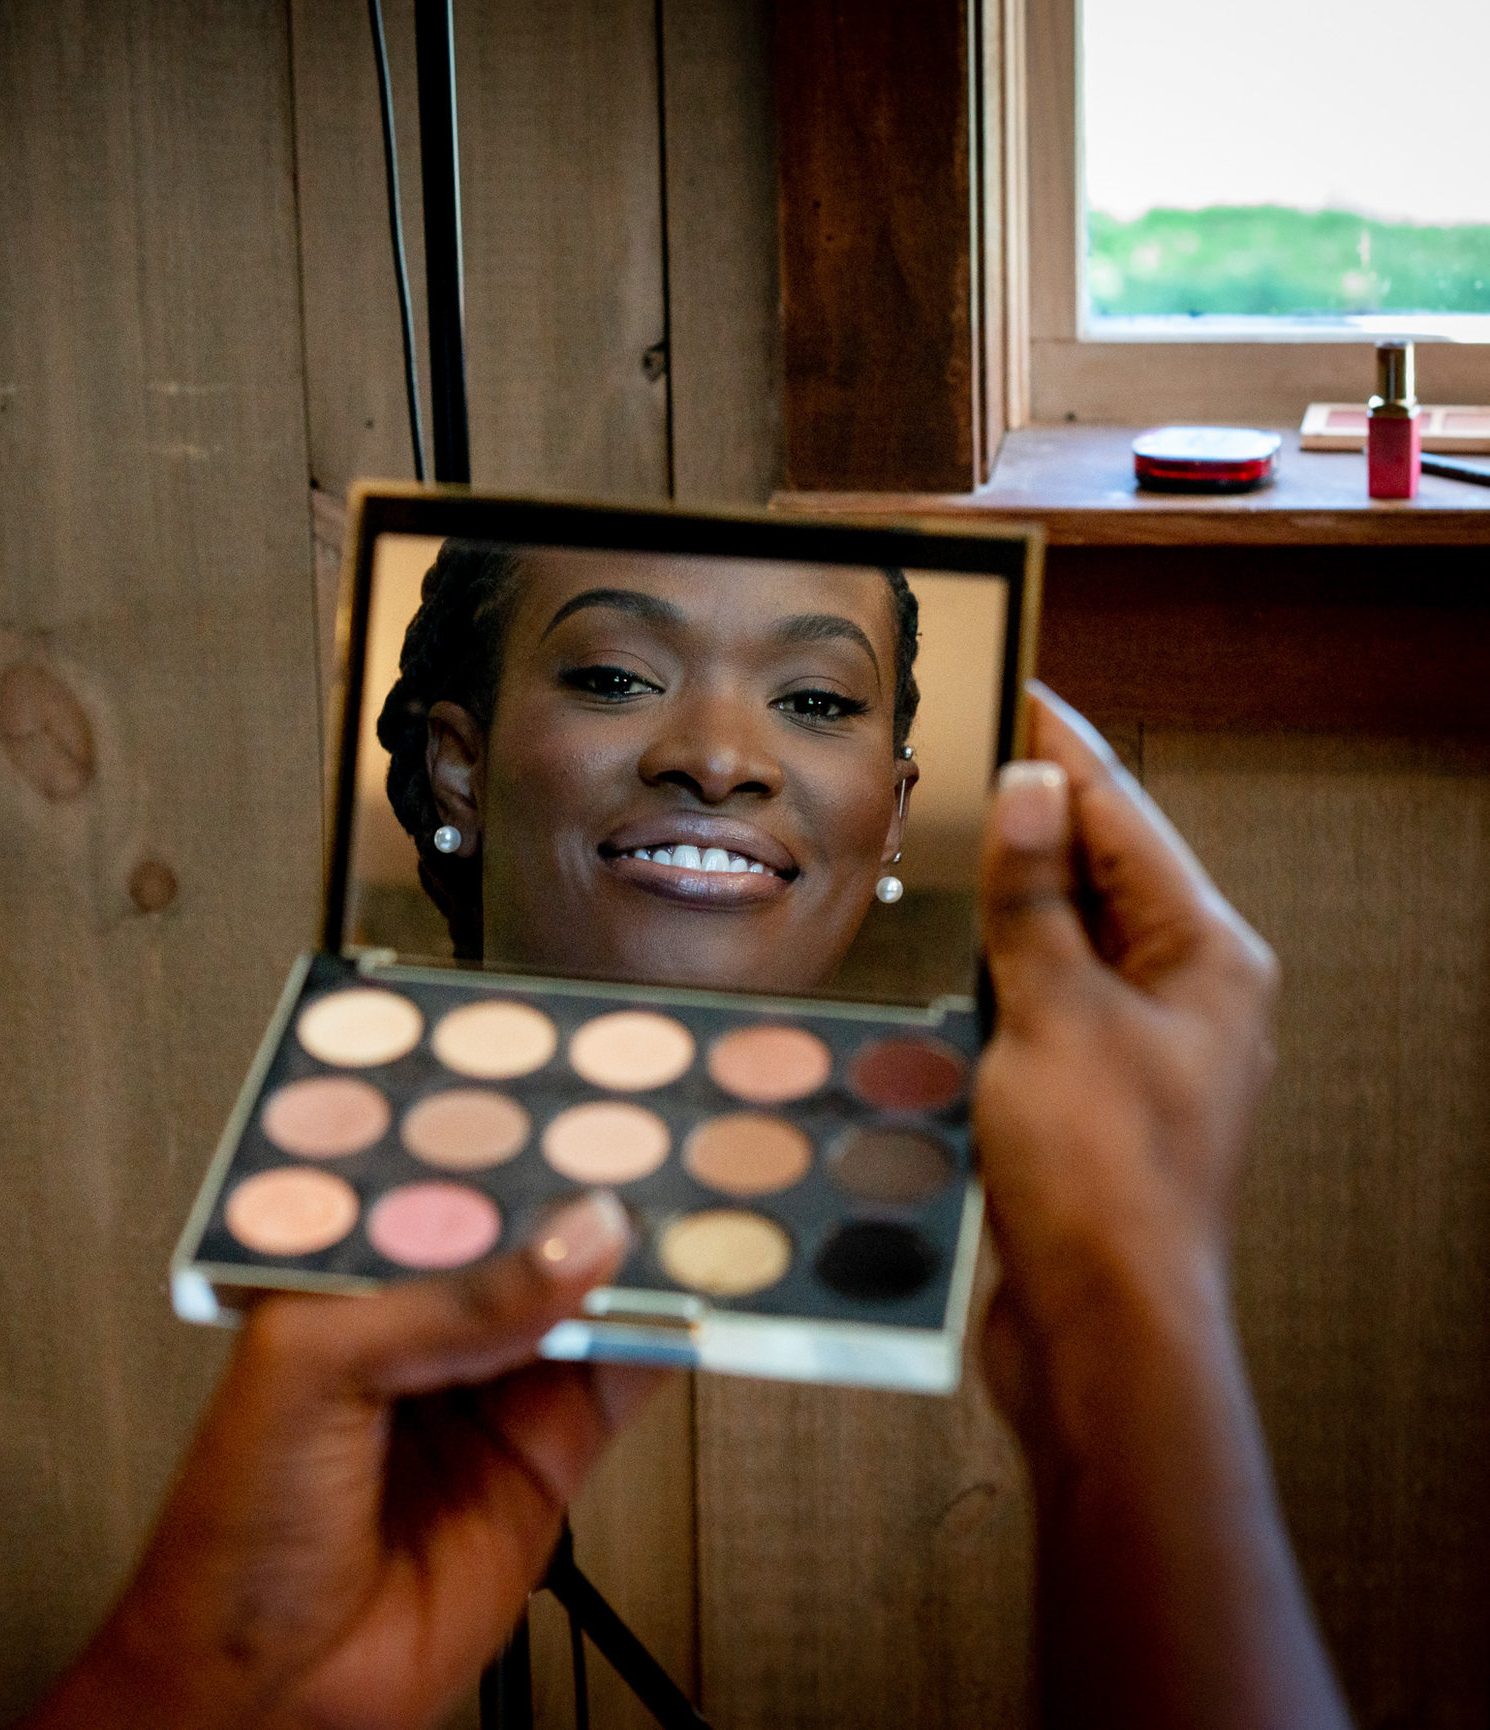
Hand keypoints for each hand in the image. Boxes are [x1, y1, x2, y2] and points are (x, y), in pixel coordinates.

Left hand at [30, 1189, 659, 1729]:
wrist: (273, 1690)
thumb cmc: (236, 1530)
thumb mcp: (313, 1372)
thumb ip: (447, 1304)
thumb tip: (574, 1240)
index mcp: (340, 1278)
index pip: (428, 1186)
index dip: (493, 1142)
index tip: (563, 1092)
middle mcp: (417, 1325)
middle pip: (517, 1237)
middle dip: (577, 1189)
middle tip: (648, 1130)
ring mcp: (486, 1390)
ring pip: (579, 1300)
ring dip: (635, 1258)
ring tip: (693, 1198)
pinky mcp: (543, 1460)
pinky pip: (622, 1382)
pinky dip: (670, 1340)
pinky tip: (699, 1296)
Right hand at [973, 687, 1346, 1728]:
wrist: (1100, 1331)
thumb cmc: (1104, 1184)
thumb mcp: (1055, 1014)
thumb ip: (1038, 900)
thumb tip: (1037, 791)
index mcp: (1208, 958)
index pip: (1127, 818)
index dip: (1064, 750)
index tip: (1014, 691)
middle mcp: (1187, 997)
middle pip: (1102, 873)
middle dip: (1031, 818)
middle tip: (953, 758)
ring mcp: (1139, 1051)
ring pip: (1066, 940)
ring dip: (1005, 897)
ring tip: (935, 843)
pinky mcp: (1088, 1100)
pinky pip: (1039, 1003)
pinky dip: (992, 970)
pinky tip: (937, 959)